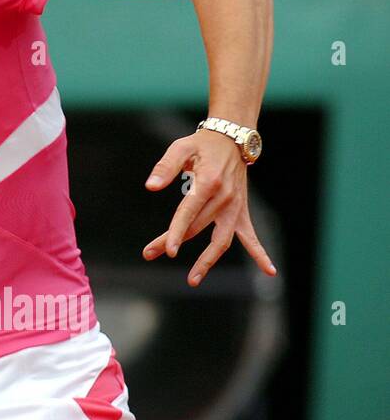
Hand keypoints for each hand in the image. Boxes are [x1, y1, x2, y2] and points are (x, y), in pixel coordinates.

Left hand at [141, 130, 276, 286]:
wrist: (233, 140)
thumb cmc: (202, 145)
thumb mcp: (181, 147)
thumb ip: (166, 166)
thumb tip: (151, 186)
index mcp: (209, 183)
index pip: (189, 213)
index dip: (176, 232)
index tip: (167, 250)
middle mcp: (224, 198)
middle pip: (196, 227)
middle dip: (171, 242)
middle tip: (149, 253)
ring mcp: (235, 208)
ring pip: (221, 240)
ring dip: (207, 261)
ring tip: (193, 280)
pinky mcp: (241, 212)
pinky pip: (250, 236)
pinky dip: (260, 254)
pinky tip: (270, 272)